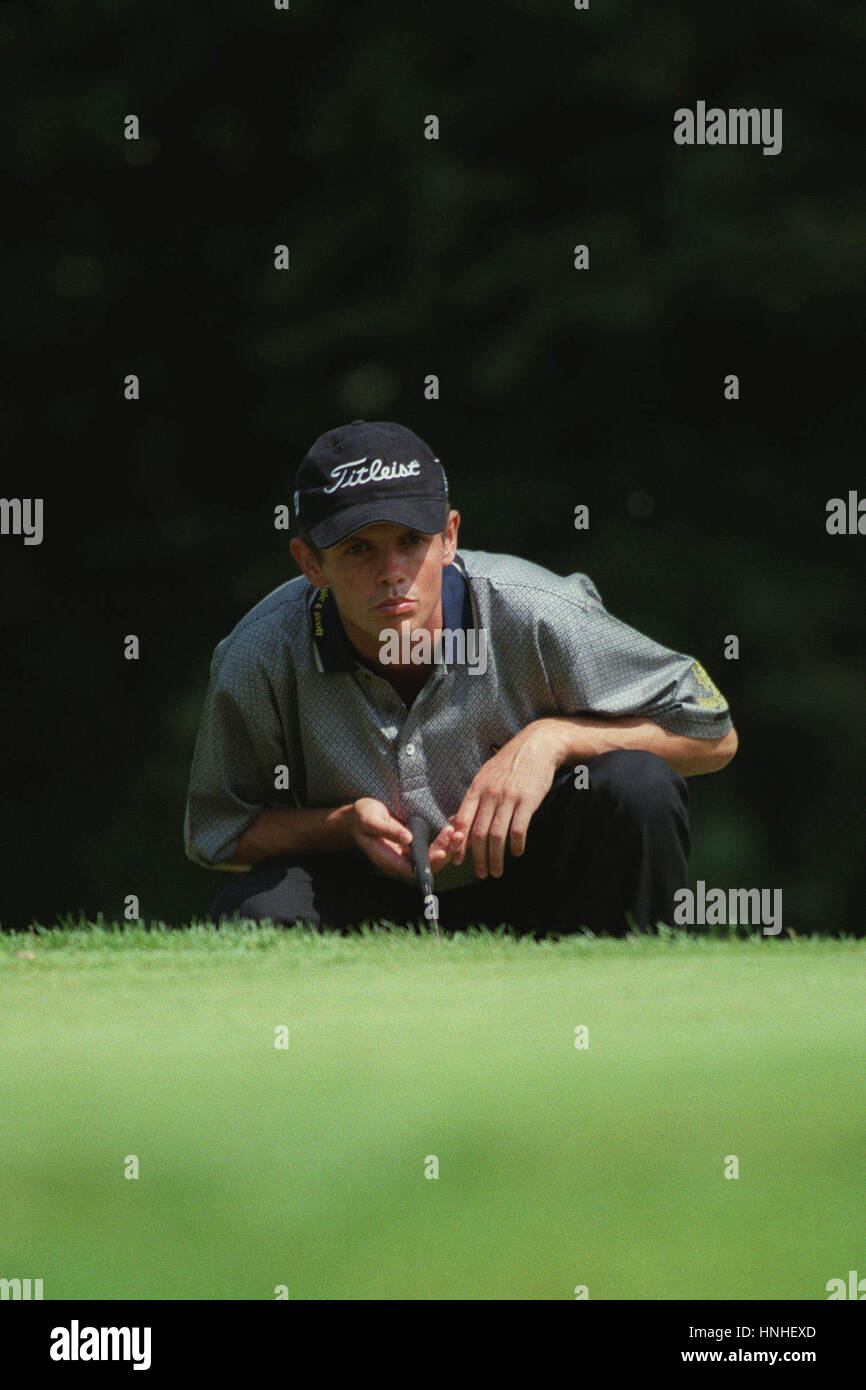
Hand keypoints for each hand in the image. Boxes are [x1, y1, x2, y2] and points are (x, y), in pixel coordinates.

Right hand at [349, 798, 464, 881]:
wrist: (358, 817)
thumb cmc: (362, 818)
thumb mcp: (370, 820)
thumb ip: (388, 830)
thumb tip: (408, 838)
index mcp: (388, 860)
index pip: (413, 868)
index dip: (429, 862)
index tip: (442, 852)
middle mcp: (400, 861)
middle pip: (427, 865)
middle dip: (444, 851)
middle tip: (456, 835)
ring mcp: (408, 855)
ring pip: (432, 857)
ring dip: (447, 846)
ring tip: (458, 831)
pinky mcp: (413, 847)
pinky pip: (432, 847)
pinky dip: (444, 840)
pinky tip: (452, 827)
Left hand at [446, 723, 561, 878]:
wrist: (537, 745)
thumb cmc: (510, 763)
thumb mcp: (487, 775)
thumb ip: (475, 798)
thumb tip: (461, 821)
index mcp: (477, 788)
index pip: (463, 821)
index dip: (460, 844)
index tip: (458, 860)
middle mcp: (490, 794)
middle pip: (479, 833)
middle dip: (478, 858)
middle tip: (481, 873)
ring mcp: (509, 797)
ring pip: (497, 835)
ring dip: (496, 858)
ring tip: (497, 871)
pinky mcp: (527, 800)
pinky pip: (518, 829)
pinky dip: (516, 845)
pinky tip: (516, 853)